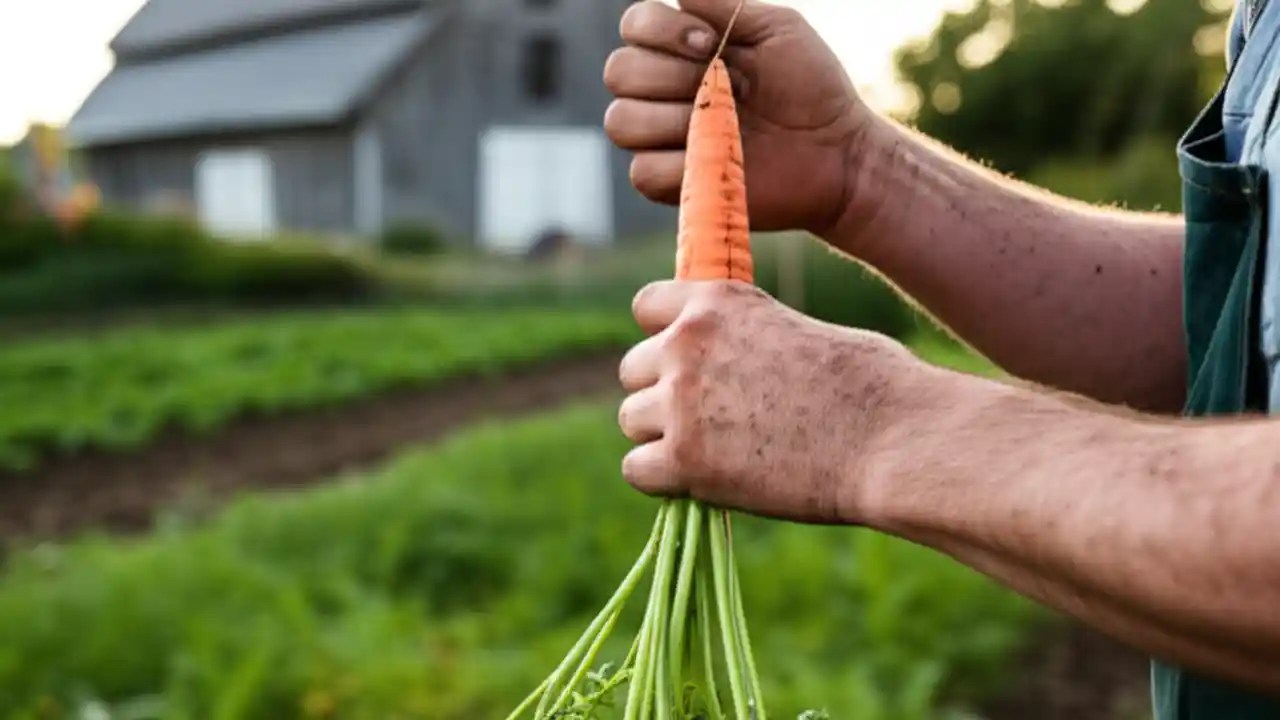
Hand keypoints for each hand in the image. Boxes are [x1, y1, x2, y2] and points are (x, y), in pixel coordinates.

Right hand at [604, 0, 875, 233]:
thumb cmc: (811, 88)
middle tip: (726, 88)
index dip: (662, 31)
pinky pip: (642, 171)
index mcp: (681, 50)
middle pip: (618, 72)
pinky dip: (678, 163)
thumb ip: (725, 5)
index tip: (711, 44)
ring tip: (722, 125)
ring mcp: (664, 141)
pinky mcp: (672, 185)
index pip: (634, 26)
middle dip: (670, 75)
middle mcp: (663, 92)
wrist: (837, 152)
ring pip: (621, 121)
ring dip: (673, 118)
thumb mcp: (777, 29)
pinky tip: (718, 156)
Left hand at [617, 280, 929, 523]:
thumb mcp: (798, 330)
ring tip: (718, 454)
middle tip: (713, 421)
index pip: (646, 306)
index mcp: (718, 299)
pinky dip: (664, 482)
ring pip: (631, 420)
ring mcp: (680, 402)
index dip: (666, 337)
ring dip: (663, 438)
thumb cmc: (872, 385)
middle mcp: (687, 343)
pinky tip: (706, 483)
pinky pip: (636, 470)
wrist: (892, 440)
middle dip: (664, 394)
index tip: (691, 362)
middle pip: (632, 370)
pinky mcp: (684, 459)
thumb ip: (746, 339)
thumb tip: (732, 362)